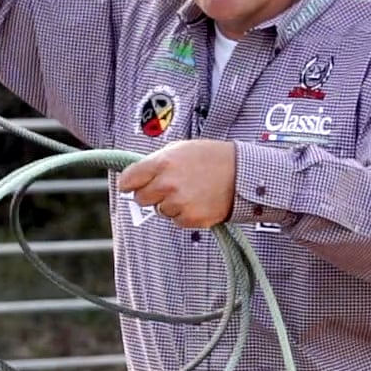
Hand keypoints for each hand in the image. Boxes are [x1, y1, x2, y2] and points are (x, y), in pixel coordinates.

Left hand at [116, 140, 236, 228]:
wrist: (243, 174)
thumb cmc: (212, 158)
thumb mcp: (180, 149)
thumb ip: (156, 162)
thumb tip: (137, 173)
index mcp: (162, 163)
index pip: (127, 179)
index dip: (129, 182)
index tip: (131, 184)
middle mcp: (167, 184)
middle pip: (140, 198)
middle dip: (150, 193)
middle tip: (167, 186)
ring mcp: (179, 203)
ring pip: (160, 211)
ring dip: (170, 204)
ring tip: (190, 191)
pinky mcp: (191, 219)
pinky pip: (177, 221)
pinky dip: (184, 214)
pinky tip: (198, 201)